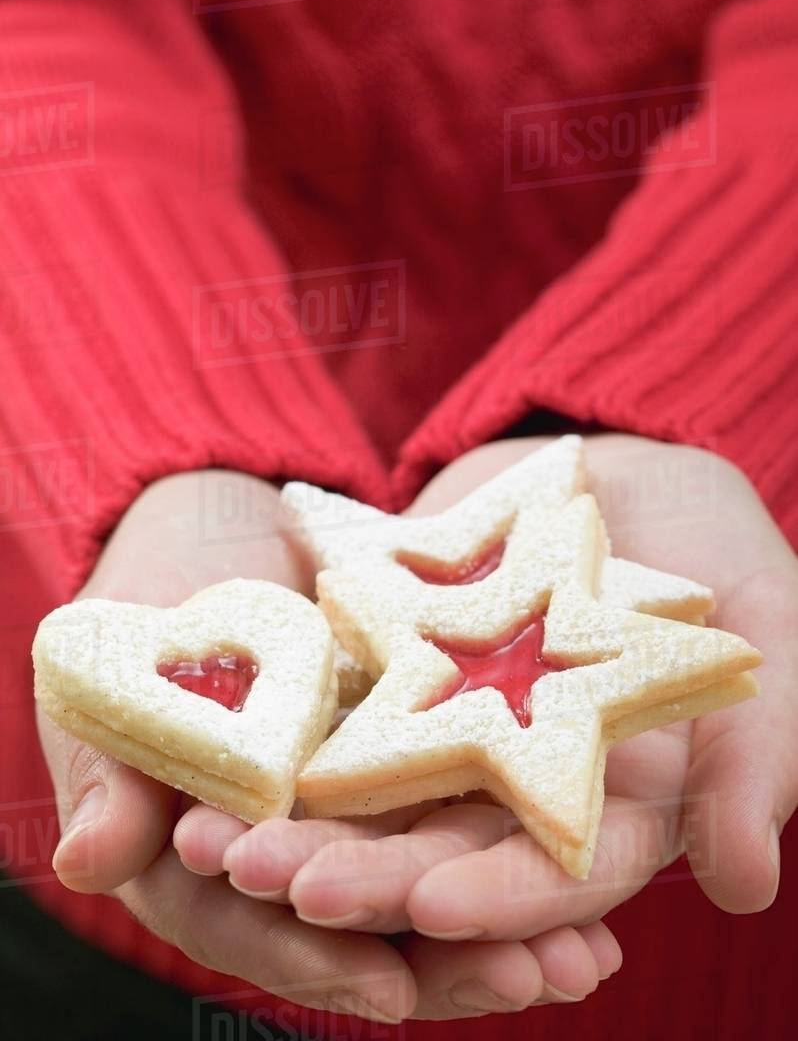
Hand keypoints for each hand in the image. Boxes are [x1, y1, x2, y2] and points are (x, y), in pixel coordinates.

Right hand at [37, 467, 620, 1019]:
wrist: (216, 525)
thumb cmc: (143, 608)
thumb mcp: (113, 681)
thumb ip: (112, 774)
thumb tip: (91, 859)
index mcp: (204, 856)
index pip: (251, 927)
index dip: (314, 958)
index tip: (388, 989)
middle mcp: (291, 848)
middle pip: (360, 927)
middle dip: (443, 961)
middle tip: (527, 983)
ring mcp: (356, 804)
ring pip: (427, 881)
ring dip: (506, 927)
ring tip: (585, 958)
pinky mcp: (414, 746)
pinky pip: (469, 803)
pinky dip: (523, 838)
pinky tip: (589, 870)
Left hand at [187, 436, 795, 948]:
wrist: (633, 466)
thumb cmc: (725, 554)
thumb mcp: (769, 640)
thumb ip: (756, 757)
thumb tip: (743, 882)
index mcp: (611, 805)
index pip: (555, 876)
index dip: (501, 899)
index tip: (433, 908)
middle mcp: (519, 783)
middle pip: (440, 849)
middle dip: (361, 873)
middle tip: (270, 880)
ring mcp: (451, 725)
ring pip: (368, 795)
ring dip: (294, 821)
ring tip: (212, 838)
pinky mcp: (397, 664)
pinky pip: (334, 706)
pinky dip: (281, 733)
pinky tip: (217, 747)